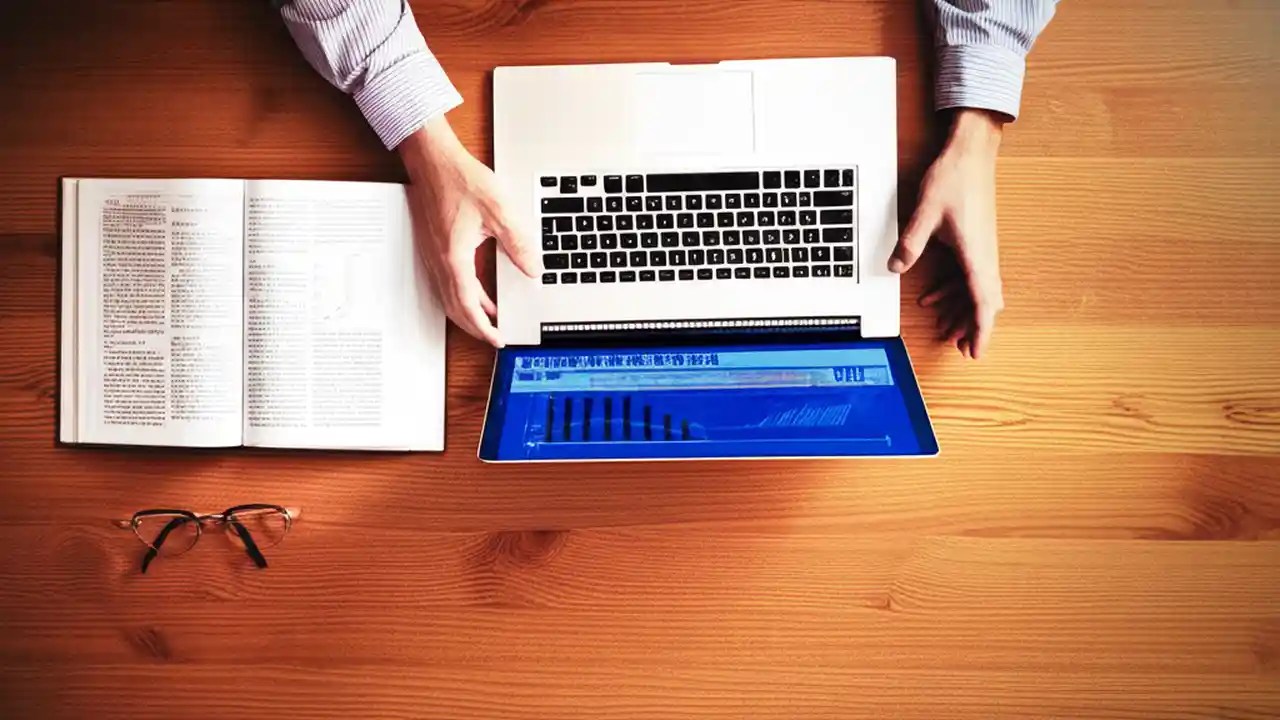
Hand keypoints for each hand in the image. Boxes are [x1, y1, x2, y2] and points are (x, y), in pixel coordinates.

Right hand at [398, 117, 537, 346]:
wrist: (433, 160)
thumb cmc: (460, 180)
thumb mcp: (500, 212)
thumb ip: (519, 245)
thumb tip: (533, 268)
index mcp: (455, 258)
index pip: (468, 306)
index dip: (484, 328)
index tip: (497, 339)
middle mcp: (439, 261)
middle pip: (455, 308)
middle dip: (475, 327)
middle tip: (494, 337)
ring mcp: (433, 255)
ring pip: (449, 297)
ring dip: (468, 312)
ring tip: (491, 318)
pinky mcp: (434, 247)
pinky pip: (446, 282)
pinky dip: (462, 295)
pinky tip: (477, 290)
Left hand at [889, 109, 1005, 359]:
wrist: (972, 151)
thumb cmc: (954, 178)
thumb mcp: (925, 213)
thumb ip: (911, 244)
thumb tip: (895, 269)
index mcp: (975, 254)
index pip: (982, 302)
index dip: (980, 330)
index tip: (977, 352)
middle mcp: (983, 254)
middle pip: (982, 301)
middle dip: (973, 326)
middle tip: (963, 349)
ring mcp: (981, 247)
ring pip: (976, 289)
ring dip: (961, 310)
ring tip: (946, 330)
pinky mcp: (976, 240)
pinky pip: (969, 273)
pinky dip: (955, 289)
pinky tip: (933, 296)